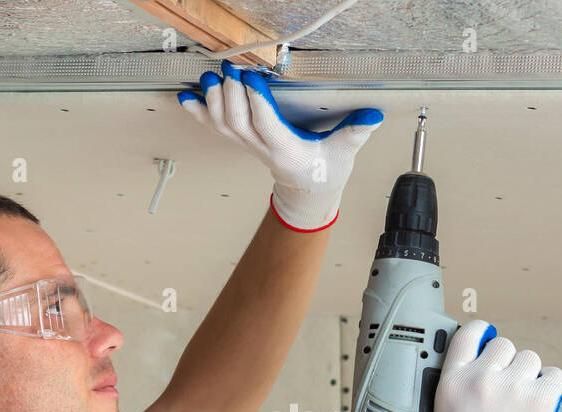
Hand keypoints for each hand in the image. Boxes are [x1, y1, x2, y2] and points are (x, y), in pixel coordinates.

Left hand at [177, 59, 383, 230]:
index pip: (266, 125)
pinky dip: (200, 113)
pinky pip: (216, 128)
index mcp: (287, 150)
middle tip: (229, 68)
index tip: (251, 76)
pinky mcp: (242, 141)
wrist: (308, 193)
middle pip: (237, 123)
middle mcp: (262, 148)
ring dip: (213, 101)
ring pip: (223, 126)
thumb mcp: (345, 153)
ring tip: (211, 77)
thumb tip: (373, 115)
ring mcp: (249, 146)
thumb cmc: (325, 171)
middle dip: (229, 95)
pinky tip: (188, 97)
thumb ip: (356, 132)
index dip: (256, 102)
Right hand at [433, 319, 561, 411]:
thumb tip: (486, 359)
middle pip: (504, 346)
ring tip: (524, 403)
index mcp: (454, 380)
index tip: (489, 336)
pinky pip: (555, 376)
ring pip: (531, 359)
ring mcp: (512, 387)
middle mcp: (481, 378)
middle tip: (509, 390)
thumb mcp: (448, 411)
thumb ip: (463, 381)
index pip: (468, 335)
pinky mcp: (540, 398)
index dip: (482, 332)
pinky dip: (552, 388)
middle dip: (510, 364)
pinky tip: (542, 405)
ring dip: (532, 377)